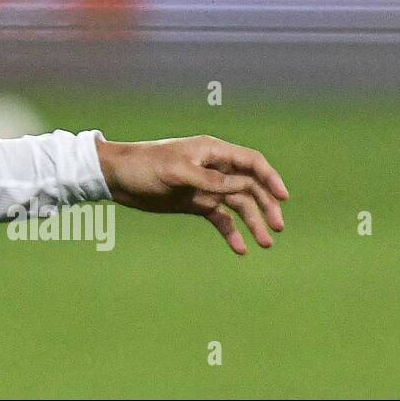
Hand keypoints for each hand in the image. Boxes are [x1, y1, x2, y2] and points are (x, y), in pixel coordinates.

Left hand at [95, 135, 288, 254]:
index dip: (270, 178)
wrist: (116, 178)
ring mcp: (206, 187)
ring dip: (253, 222)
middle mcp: (213, 168)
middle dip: (266, 205)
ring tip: (265, 243)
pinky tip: (240, 248)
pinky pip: (220, 218)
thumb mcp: (177, 172)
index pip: (251, 162)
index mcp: (211, 152)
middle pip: (250, 186)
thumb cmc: (144, 166)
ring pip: (239, 205)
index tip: (283, 198)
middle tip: (276, 228)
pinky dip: (231, 232)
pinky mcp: (195, 203)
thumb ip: (211, 180)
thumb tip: (244, 186)